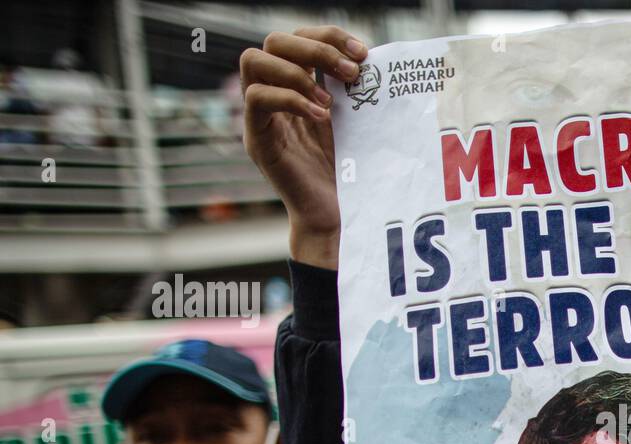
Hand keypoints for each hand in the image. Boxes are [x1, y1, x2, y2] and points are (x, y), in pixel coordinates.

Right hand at [240, 27, 368, 268]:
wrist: (342, 215)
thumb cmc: (353, 170)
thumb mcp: (356, 119)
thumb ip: (353, 88)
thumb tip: (373, 55)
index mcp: (298, 84)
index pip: (299, 37)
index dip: (329, 36)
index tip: (363, 53)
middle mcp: (275, 94)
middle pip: (273, 40)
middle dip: (315, 47)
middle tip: (351, 73)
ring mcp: (261, 116)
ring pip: (252, 60)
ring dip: (297, 71)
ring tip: (331, 100)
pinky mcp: (257, 139)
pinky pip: (257, 99)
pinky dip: (291, 99)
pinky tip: (322, 115)